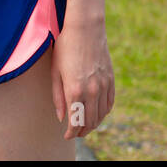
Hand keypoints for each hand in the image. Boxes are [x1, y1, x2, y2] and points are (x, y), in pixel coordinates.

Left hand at [51, 18, 115, 138]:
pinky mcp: (111, 80)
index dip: (72, 132)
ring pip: (101, 115)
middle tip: (75, 133)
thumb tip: (61, 117)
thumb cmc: (65, 48)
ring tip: (85, 125)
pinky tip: (98, 113)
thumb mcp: (55, 71)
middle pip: (90, 121)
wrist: (86, 30)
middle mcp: (92, 91)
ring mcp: (103, 86)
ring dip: (94, 124)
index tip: (67, 136)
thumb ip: (58, 96)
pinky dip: (104, 112)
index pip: (76, 121)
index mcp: (75, 90)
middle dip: (82, 131)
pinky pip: (110, 103)